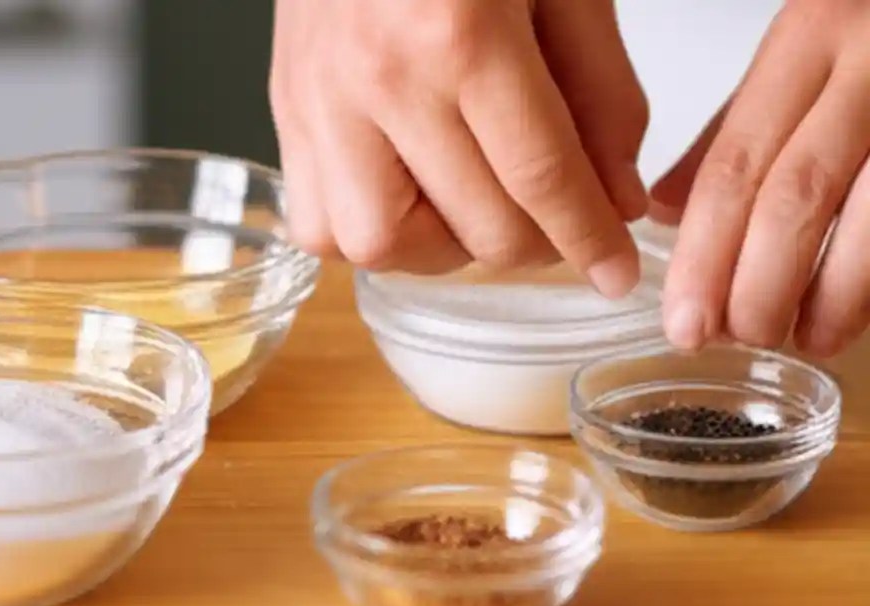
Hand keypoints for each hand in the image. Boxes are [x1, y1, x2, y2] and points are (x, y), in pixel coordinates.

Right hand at [269, 0, 648, 297]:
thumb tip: (614, 196)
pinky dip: (370, 231)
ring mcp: (318, 102)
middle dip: (534, 239)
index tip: (616, 275)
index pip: (539, 177)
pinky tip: (407, 190)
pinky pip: (320, 225)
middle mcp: (377, 79)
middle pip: (473, 227)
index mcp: (458, 33)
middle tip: (553, 211)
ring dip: (444, 243)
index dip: (590, 238)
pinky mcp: (285, 112)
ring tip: (471, 196)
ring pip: (381, 246)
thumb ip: (601, 92)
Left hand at [651, 0, 869, 356]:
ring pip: (868, 223)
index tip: (682, 321)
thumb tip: (662, 210)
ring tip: (802, 338)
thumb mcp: (806, 51)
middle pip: (794, 199)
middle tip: (736, 338)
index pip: (735, 166)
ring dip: (829, 299)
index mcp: (808, 39)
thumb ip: (734, 130)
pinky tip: (851, 315)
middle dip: (757, 288)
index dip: (702, 257)